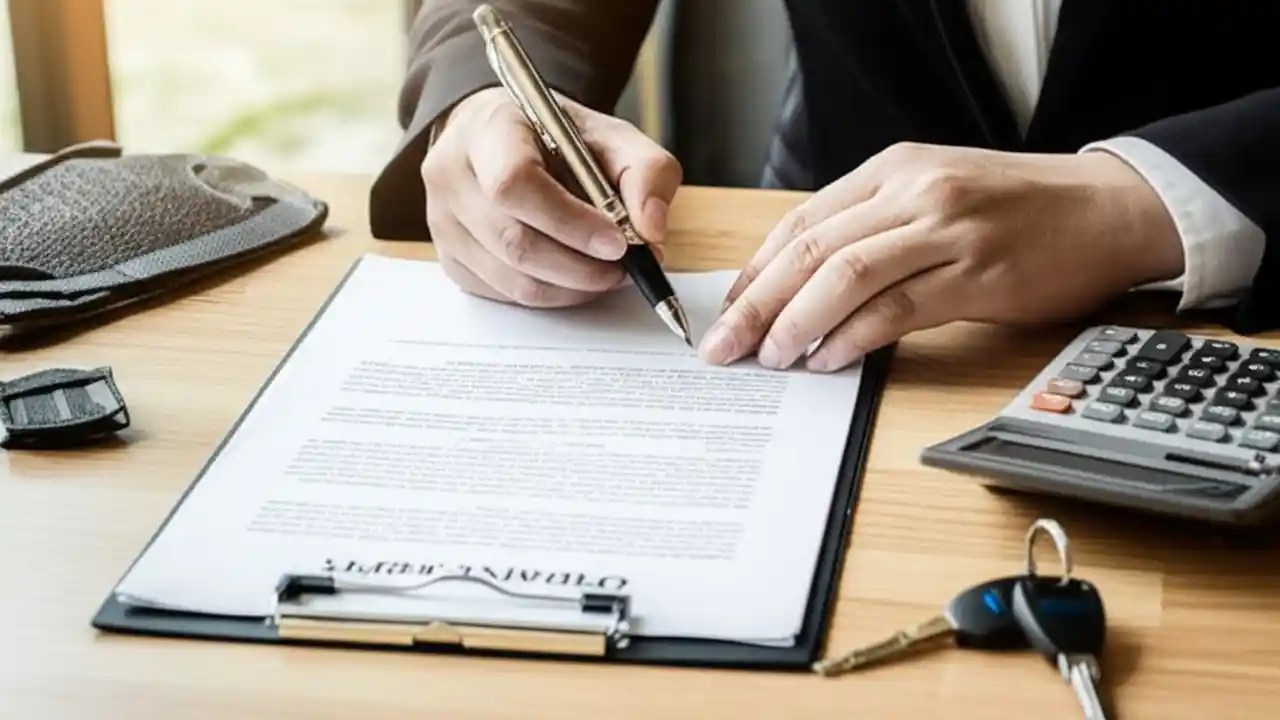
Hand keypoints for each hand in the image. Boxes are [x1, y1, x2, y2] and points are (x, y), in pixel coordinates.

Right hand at [421, 87, 681, 306]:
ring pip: (510, 278)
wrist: (509, 138)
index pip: (514, 184)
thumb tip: (651, 229)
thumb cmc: (558, 138)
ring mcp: (443, 221)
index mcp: (487, 130)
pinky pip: (503, 294)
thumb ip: (646, 173)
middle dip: (579, 266)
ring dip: (570, 287)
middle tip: (623, 267)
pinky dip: (550, 295)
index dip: (569, 221)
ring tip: (607, 273)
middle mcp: (452, 175)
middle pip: (514, 241)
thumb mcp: (614, 137)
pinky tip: (574, 277)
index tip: (617, 241)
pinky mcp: (451, 258)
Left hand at [699, 142, 1183, 370]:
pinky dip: (854, 338)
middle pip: (812, 249)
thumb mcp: (933, 194)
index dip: (756, 271)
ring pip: (846, 276)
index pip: (802, 222)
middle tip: (724, 346)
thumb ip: (872, 226)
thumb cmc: (1015, 209)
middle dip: (757, 303)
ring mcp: (948, 230)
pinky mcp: (979, 275)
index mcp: (894, 169)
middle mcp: (915, 191)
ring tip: (770, 358)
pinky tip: (828, 359)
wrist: (1107, 208)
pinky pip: (897, 309)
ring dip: (797, 323)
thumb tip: (802, 284)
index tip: (728, 311)